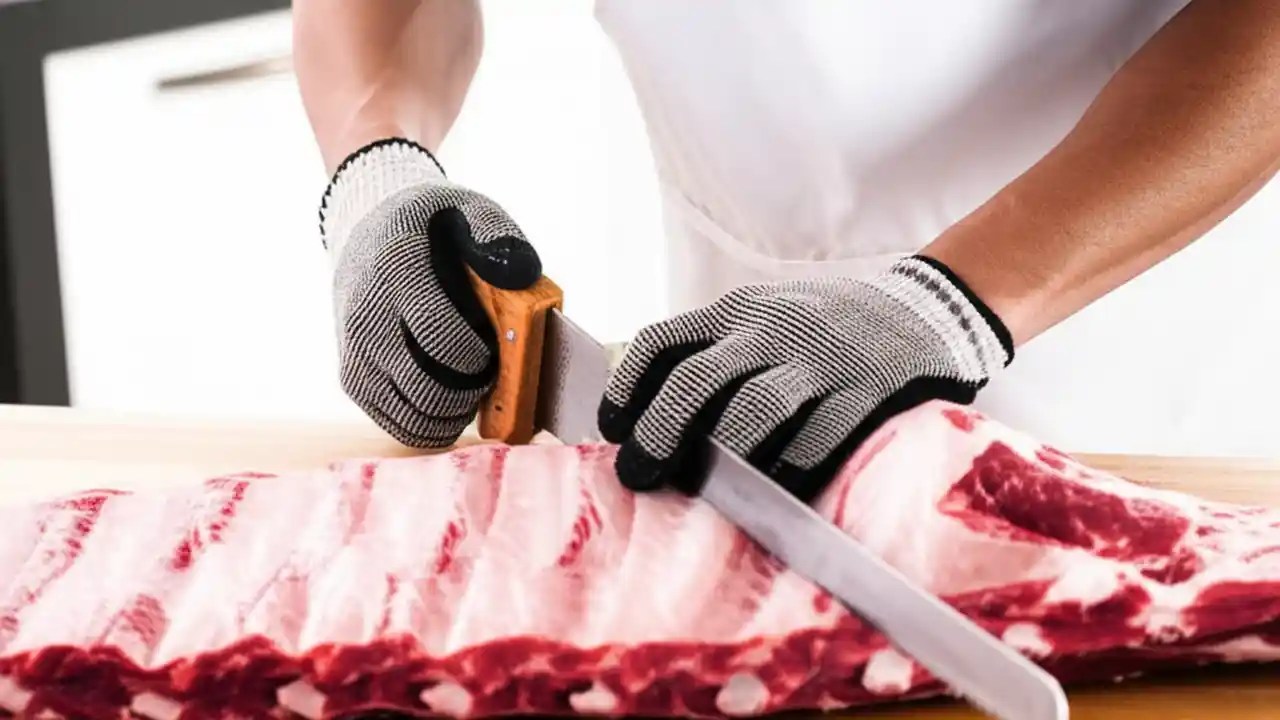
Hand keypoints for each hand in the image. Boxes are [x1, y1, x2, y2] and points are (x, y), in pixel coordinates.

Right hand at [320, 138, 540, 446]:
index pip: (441, 336)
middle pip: (428, 387)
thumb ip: (499, 236)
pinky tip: (451, 402)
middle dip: (473, 390)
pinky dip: (432, 424)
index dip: (480, 356)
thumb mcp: (469, 207)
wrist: (366, 226)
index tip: (498, 348)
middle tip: (493, 374)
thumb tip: (522, 275)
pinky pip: (398, 424)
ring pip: (414, 416)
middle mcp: (368, 316)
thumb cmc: (432, 224)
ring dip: (456, 414)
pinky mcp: (353, 379)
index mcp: (398, 269)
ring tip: (473, 388)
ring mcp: (357, 353)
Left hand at [597, 256, 1013, 499]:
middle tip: (639, 475)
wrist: (930, 303)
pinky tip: (773, 496)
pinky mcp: (868, 387)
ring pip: (754, 407)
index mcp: (738, 312)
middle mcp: (771, 329)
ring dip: (719, 457)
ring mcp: (821, 358)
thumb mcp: (767, 320)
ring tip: (700, 492)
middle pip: (696, 379)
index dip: (626, 386)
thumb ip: (720, 354)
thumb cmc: (832, 328)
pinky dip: (792, 469)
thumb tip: (653, 421)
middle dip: (658, 432)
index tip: (611, 426)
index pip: (661, 340)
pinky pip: (822, 434)